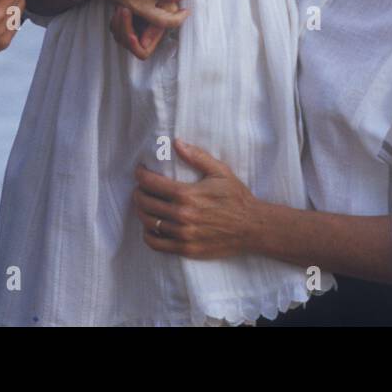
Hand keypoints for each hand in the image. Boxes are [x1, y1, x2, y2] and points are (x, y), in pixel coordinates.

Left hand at [109, 2, 176, 59]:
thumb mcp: (166, 8)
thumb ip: (157, 26)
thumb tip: (145, 43)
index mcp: (153, 38)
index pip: (142, 53)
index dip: (135, 46)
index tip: (132, 35)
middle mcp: (142, 38)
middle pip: (127, 43)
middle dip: (124, 27)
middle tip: (125, 9)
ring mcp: (132, 32)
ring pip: (118, 36)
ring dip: (118, 21)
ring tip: (123, 6)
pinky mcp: (123, 24)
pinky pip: (114, 28)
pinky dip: (115, 19)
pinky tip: (120, 7)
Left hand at [132, 139, 260, 258]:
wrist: (252, 228)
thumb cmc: (236, 198)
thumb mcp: (220, 172)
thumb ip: (197, 156)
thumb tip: (176, 143)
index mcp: (187, 194)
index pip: (151, 183)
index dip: (140, 175)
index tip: (140, 171)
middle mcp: (182, 215)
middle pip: (145, 203)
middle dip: (139, 192)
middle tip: (141, 187)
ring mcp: (183, 234)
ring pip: (148, 222)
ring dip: (141, 211)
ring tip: (145, 204)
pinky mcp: (186, 249)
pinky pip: (156, 244)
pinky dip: (148, 234)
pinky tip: (151, 227)